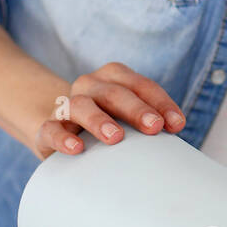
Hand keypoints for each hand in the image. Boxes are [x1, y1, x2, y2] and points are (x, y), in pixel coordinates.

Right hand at [33, 61, 186, 158]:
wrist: (62, 131)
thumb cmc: (107, 124)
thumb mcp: (129, 118)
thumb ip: (148, 123)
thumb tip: (176, 141)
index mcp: (114, 77)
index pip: (141, 85)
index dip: (161, 102)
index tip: (177, 125)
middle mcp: (90, 85)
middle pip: (114, 92)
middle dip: (137, 109)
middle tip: (154, 127)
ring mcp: (67, 105)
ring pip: (81, 105)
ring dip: (100, 120)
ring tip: (116, 138)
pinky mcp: (49, 127)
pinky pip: (52, 128)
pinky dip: (63, 137)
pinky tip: (77, 149)